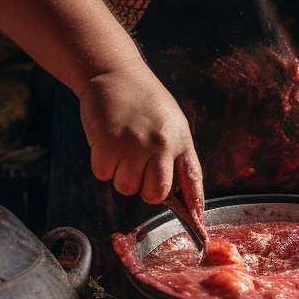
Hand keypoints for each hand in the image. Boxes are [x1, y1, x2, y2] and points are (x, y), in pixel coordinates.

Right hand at [78, 60, 203, 207]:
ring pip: (125, 187)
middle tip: (138, 168)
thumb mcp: (172, 124)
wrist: (115, 73)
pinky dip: (101, 164)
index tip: (197, 226)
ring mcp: (134, 143)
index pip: (192, 179)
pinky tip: (107, 142)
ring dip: (119, 174)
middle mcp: (161, 143)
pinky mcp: (107, 141)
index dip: (194, 206)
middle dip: (144, 190)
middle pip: (155, 194)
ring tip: (121, 147)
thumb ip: (177, 157)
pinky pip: (102, 174)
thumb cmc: (144, 101)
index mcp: (181, 139)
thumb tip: (182, 196)